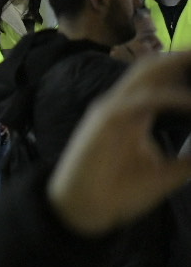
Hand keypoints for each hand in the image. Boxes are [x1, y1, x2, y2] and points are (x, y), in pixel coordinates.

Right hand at [48, 52, 190, 237]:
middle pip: (152, 68)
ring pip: (144, 74)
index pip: (159, 80)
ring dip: (174, 65)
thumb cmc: (118, 192)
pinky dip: (170, 98)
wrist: (86, 209)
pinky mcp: (106, 119)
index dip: (181, 67)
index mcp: (134, 113)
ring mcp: (112, 109)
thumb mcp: (166, 173)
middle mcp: (122, 105)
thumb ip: (189, 159)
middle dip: (181, 57)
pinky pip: (142, 100)